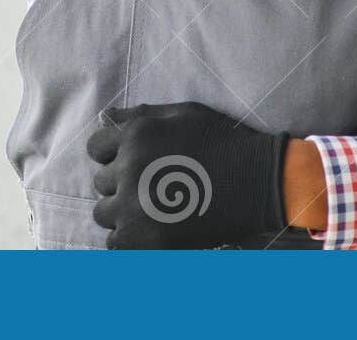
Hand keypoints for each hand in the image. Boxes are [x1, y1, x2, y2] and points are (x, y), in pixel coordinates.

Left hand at [86, 100, 288, 248]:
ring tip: (154, 211)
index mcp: (136, 135)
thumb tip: (105, 118)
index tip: (133, 164)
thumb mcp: (183, 114)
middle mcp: (129, 168)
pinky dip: (130, 241)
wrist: (260, 182)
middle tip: (155, 188)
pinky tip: (153, 231)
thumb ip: (140, 115)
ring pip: (105, 214)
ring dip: (123, 213)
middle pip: (102, 183)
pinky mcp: (148, 239)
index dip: (113, 155)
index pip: (96, 148)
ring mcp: (136, 206)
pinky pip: (116, 244)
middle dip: (122, 184)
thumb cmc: (224, 142)